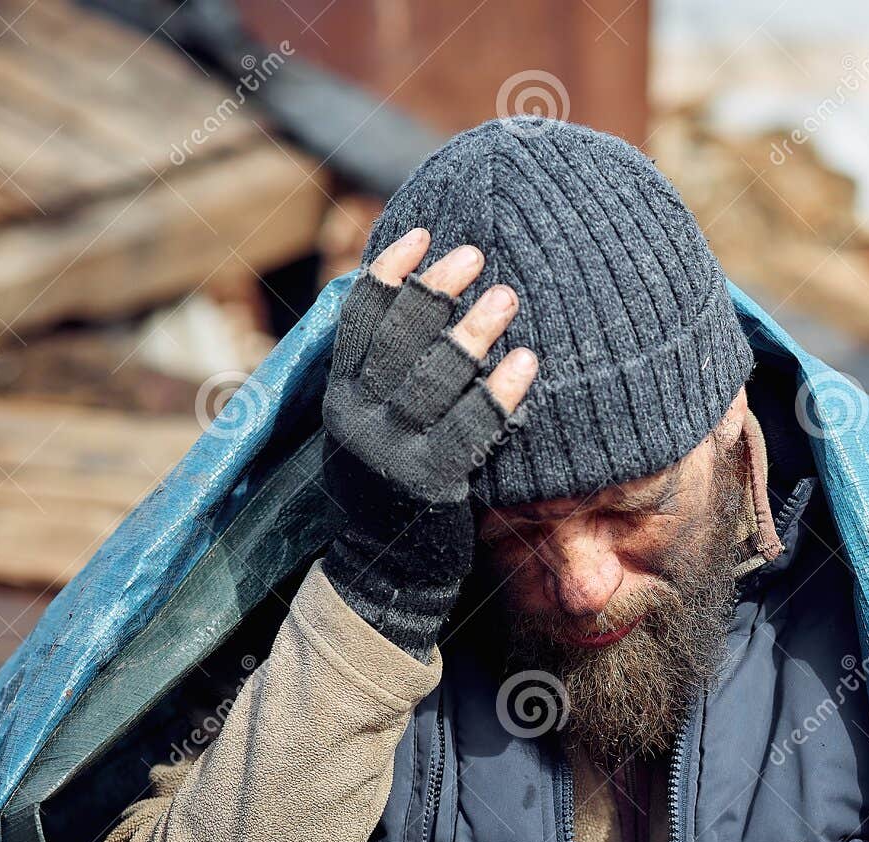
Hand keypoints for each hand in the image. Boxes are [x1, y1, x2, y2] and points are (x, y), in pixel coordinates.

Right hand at [321, 227, 536, 656]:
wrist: (385, 579)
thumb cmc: (394, 489)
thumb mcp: (375, 429)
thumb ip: (386, 379)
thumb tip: (423, 308)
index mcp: (338, 398)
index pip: (359, 322)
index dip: (390, 276)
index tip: (422, 235)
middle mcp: (355, 421)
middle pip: (398, 340)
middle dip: (436, 291)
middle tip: (476, 255)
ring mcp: (390, 454)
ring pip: (434, 379)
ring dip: (473, 332)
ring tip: (509, 296)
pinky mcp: (428, 486)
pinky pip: (469, 429)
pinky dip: (500, 392)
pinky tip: (529, 365)